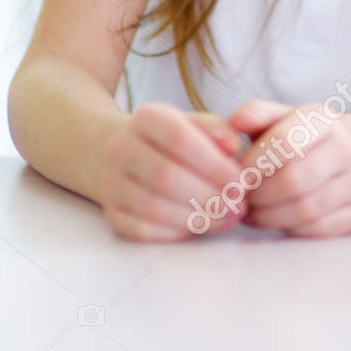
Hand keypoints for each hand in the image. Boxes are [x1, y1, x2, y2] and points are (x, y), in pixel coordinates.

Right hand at [97, 104, 247, 241]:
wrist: (123, 151)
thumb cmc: (171, 139)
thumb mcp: (194, 123)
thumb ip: (217, 130)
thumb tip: (234, 146)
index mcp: (147, 119)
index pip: (179, 139)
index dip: (214, 164)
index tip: (240, 180)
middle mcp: (121, 148)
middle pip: (164, 176)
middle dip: (207, 195)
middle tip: (236, 205)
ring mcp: (110, 181)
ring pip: (151, 206)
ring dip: (195, 217)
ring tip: (225, 219)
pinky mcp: (110, 211)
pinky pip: (139, 229)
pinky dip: (172, 232)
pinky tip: (197, 228)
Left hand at [227, 99, 350, 237]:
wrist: (337, 157)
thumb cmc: (295, 140)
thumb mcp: (276, 119)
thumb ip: (254, 114)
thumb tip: (235, 123)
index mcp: (324, 119)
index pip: (284, 143)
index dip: (252, 165)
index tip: (233, 177)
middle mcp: (348, 148)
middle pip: (294, 180)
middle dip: (258, 195)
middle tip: (240, 199)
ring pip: (305, 209)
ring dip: (268, 217)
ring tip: (251, 212)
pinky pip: (319, 228)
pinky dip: (290, 229)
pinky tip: (275, 221)